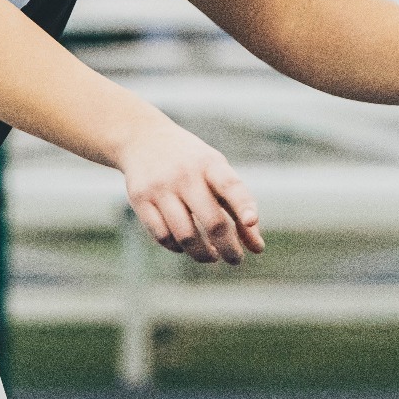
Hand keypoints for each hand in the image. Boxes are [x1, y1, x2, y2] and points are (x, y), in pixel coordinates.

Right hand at [115, 114, 264, 262]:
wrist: (143, 138)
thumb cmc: (192, 162)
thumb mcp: (217, 172)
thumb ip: (238, 207)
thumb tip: (258, 248)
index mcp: (210, 164)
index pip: (231, 186)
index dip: (244, 205)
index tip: (252, 222)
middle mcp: (185, 175)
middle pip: (211, 221)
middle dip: (228, 248)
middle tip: (236, 260)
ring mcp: (160, 188)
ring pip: (185, 235)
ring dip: (202, 254)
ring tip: (212, 257)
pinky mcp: (140, 200)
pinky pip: (162, 236)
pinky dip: (177, 248)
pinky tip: (186, 247)